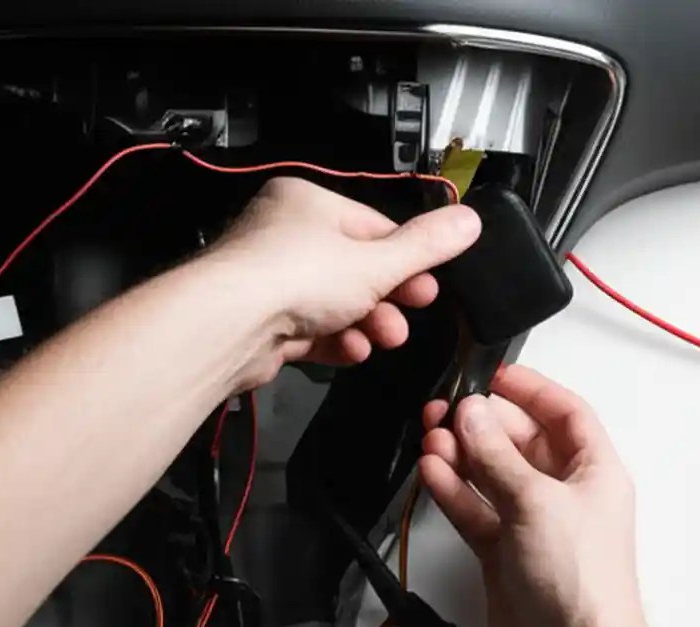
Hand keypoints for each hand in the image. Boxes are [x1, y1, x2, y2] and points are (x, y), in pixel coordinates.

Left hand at [202, 177, 479, 386]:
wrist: (228, 326)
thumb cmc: (300, 277)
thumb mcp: (379, 261)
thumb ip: (427, 246)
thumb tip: (471, 220)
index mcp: (307, 202)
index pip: (372, 228)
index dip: (406, 259)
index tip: (430, 284)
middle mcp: (282, 234)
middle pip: (353, 268)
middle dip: (388, 298)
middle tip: (411, 314)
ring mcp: (266, 280)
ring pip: (332, 302)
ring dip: (365, 323)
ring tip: (384, 339)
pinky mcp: (258, 322)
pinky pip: (308, 329)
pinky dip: (334, 340)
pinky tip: (352, 351)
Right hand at [420, 366, 683, 626]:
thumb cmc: (583, 582)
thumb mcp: (537, 500)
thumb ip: (497, 455)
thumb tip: (473, 414)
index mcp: (595, 470)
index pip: (565, 412)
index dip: (530, 390)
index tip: (492, 375)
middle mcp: (566, 494)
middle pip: (521, 441)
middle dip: (484, 424)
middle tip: (447, 409)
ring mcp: (534, 524)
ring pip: (492, 475)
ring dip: (462, 455)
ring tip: (432, 436)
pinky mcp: (505, 554)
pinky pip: (476, 510)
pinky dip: (454, 491)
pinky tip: (433, 472)